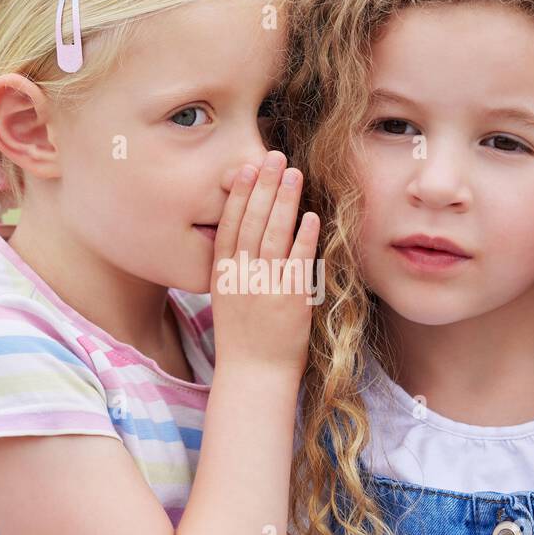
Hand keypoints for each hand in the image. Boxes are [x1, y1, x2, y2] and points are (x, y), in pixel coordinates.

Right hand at [209, 151, 319, 372]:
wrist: (254, 377)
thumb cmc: (244, 340)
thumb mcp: (228, 300)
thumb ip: (235, 268)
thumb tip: (249, 233)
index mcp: (222, 276)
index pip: (229, 226)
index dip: (238, 195)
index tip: (246, 169)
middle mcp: (241, 278)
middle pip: (251, 222)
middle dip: (263, 186)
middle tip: (273, 157)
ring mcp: (265, 288)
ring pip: (274, 235)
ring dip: (284, 201)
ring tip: (293, 173)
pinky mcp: (290, 301)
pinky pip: (298, 262)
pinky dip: (304, 237)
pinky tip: (310, 215)